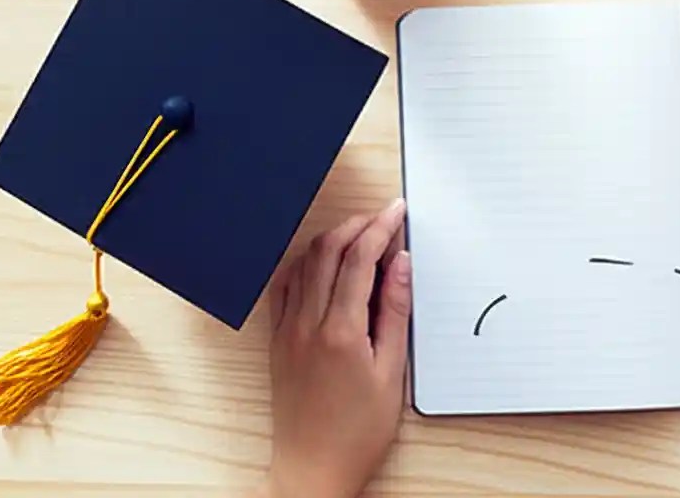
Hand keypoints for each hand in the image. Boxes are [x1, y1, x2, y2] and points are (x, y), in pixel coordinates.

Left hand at [263, 199, 410, 497]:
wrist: (314, 466)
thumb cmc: (358, 430)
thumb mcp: (392, 371)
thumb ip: (396, 311)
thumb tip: (401, 265)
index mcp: (341, 331)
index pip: (360, 259)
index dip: (380, 227)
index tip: (396, 212)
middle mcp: (307, 324)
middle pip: (328, 251)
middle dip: (357, 225)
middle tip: (382, 218)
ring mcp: (287, 330)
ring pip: (304, 263)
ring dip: (332, 240)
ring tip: (360, 236)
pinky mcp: (277, 340)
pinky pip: (285, 287)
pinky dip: (306, 264)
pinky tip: (323, 264)